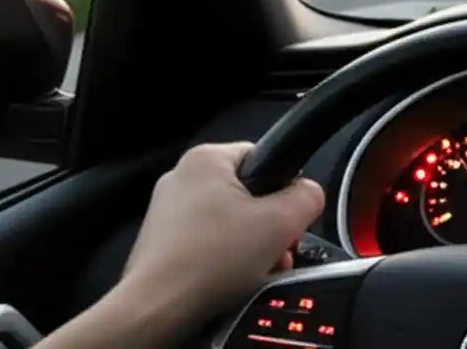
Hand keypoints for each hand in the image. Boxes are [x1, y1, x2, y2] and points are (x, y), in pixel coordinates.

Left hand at [123, 143, 323, 330]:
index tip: (288, 219)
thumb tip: (308, 193)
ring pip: (227, 221)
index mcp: (206, 158)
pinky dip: (224, 258)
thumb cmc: (215, 257)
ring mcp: (165, 211)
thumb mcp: (282, 222)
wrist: (157, 308)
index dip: (284, 189)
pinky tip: (231, 279)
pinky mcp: (159, 242)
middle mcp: (181, 177)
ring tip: (257, 270)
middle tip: (278, 251)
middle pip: (246, 194)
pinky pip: (205, 241)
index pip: (263, 158)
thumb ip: (308, 197)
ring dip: (251, 246)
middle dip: (269, 226)